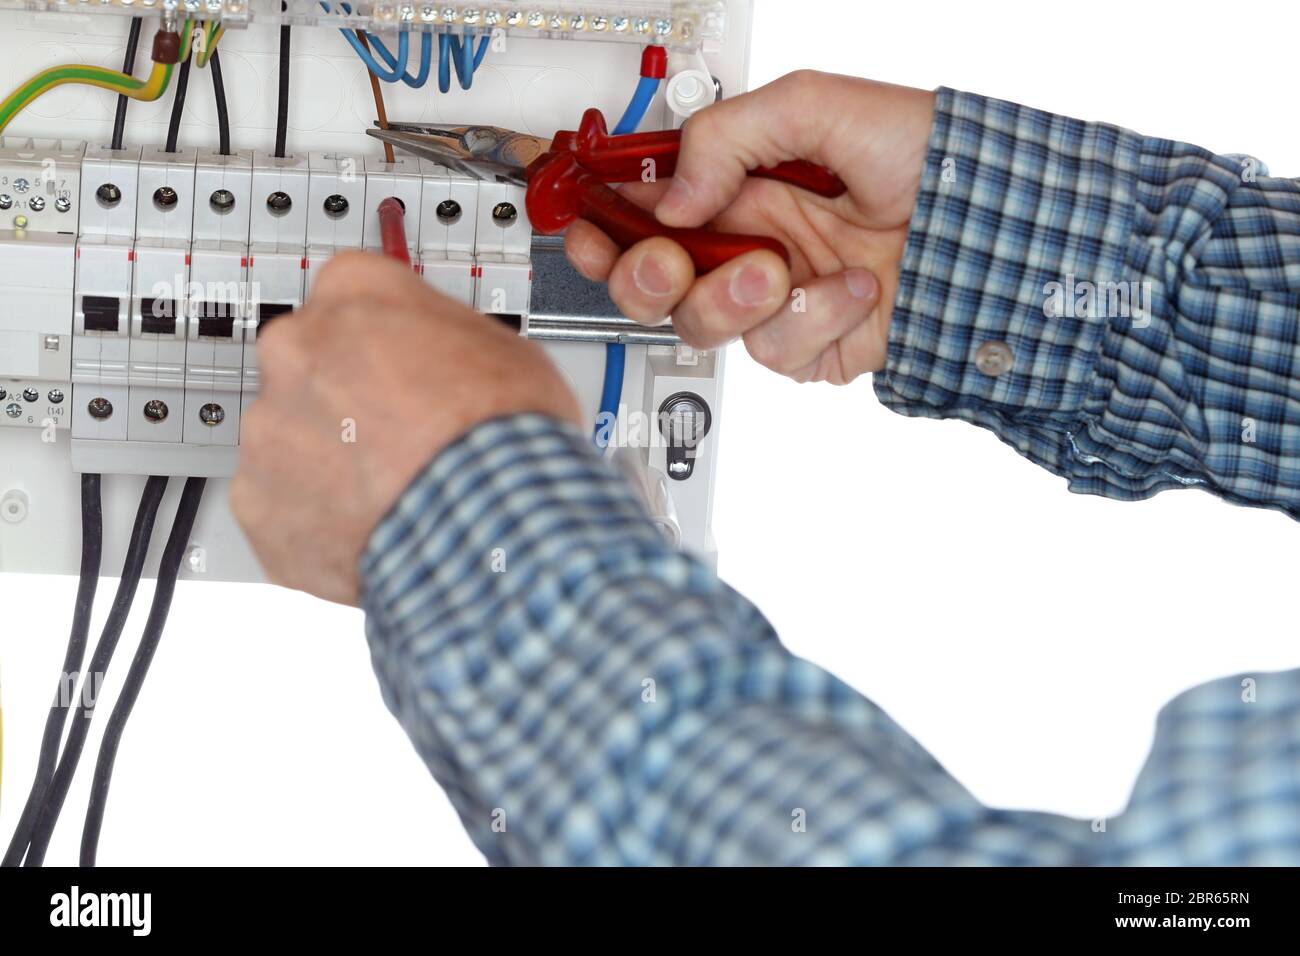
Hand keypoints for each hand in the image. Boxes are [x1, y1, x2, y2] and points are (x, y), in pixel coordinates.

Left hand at [231, 252, 580, 604]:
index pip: (350, 297)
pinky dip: (315, 521)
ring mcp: (268, 425)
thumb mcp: (506, 349)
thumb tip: (454, 363)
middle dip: (344, 401)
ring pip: (289, 440)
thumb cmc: (501, 434)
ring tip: (391, 494)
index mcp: (354, 290)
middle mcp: (295, 346)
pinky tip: (369, 530)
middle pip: (308, 366)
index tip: (398, 368)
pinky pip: (280, 506)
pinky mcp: (256, 498)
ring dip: (329, 463)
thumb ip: (448, 344)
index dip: (383, 343)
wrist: (488, 518)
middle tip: (397, 436)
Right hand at [566, 71, 934, 383]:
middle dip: (645, 275)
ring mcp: (781, 298)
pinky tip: (852, 289)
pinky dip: (814, 320)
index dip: (606, 221)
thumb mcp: (821, 108)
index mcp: (742, 184)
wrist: (1001, 232)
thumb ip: (730, 136)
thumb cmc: (934, 159)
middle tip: (669, 260)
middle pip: (654, 280)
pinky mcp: (813, 346)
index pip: (649, 208)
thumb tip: (673, 196)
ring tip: (784, 268)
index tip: (585, 225)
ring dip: (737, 297)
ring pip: (704, 323)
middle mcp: (752, 242)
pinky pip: (777, 352)